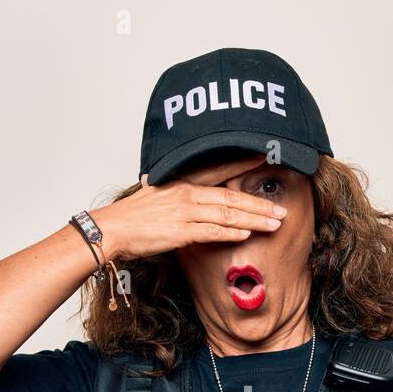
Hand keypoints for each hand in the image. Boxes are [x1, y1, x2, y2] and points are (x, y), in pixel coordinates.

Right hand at [88, 154, 286, 262]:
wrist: (110, 230)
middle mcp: (186, 194)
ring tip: (275, 224)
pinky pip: (212, 231)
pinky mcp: (180, 231)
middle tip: (282, 210)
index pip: (220, 170)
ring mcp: (184, 212)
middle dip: (259, 204)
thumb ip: (159, 188)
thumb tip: (151, 179)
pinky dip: (231, 233)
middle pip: (231, 196)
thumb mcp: (148, 194)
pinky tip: (247, 234)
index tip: (266, 157)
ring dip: (254, 219)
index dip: (244, 162)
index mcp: (182, 183)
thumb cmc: (128, 217)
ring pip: (227, 214)